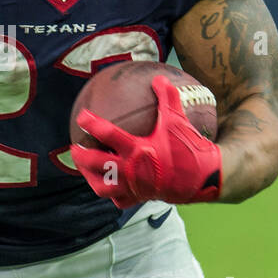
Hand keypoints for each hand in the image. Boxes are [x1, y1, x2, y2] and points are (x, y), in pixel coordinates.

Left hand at [71, 75, 222, 207]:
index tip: (81, 116)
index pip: (107, 134)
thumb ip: (168, 97)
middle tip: (74, 147)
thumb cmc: (189, 147)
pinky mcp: (140, 198)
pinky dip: (112, 194)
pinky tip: (108, 186)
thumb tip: (160, 77)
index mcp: (138, 149)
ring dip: (90, 178)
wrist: (203, 177)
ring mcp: (134, 186)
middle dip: (81, 156)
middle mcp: (132, 170)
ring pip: (103, 187)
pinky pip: (120, 200)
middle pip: (96, 164)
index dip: (91, 124)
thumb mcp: (178, 119)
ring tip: (83, 169)